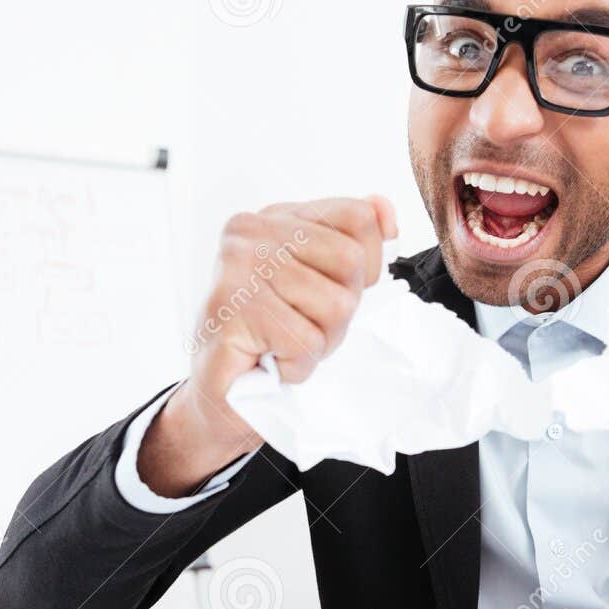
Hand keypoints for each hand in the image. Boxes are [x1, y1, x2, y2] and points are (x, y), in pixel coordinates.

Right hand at [141, 196, 396, 496]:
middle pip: (351, 263)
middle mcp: (251, 232)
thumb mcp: (322, 284)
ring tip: (283, 346)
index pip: (357, 218)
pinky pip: (305, 341)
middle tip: (302, 329)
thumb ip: (353, 243)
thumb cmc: (272, 340)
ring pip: (335, 306)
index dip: (365, 267)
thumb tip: (385, 209)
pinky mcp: (232, 310)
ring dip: (318, 343)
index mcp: (277, 217)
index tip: (329, 292)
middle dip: (341, 311)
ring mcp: (237, 267)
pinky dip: (296, 366)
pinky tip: (269, 362)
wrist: (223, 398)